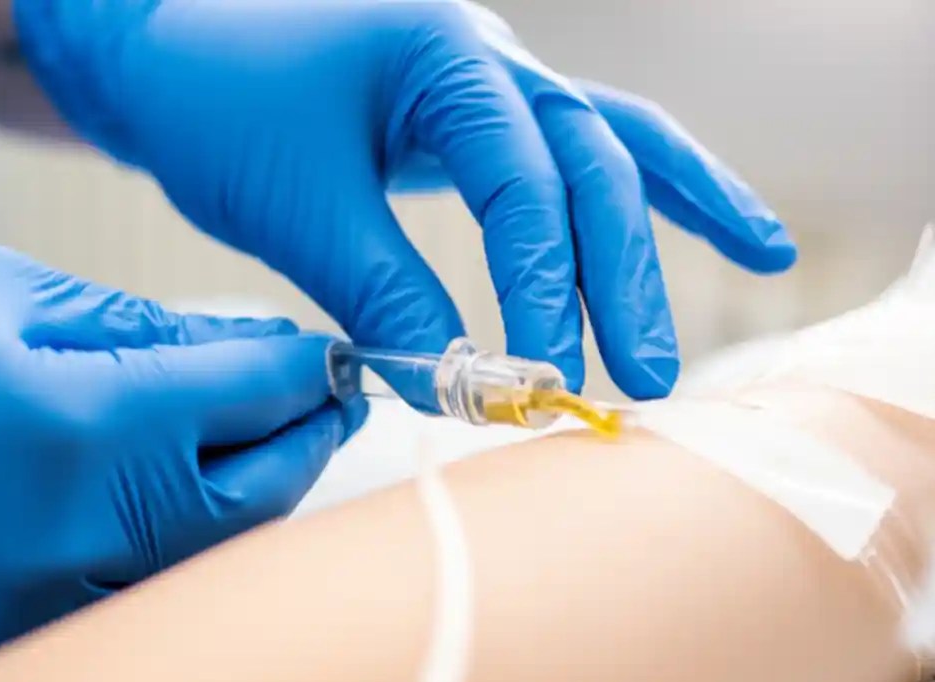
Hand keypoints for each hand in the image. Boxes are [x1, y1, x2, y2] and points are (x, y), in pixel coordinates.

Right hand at [0, 242, 364, 681]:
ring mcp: (29, 614)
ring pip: (203, 572)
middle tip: (320, 406)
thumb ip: (151, 334)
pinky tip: (178, 516)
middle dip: (303, 443)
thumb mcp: (9, 293)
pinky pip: (128, 615)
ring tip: (262, 453)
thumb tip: (256, 354)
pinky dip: (172, 566)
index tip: (324, 359)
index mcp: (70, 427)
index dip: (304, 374)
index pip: (249, 401)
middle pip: (253, 502)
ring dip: (248, 509)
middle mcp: (63, 539)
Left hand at [18, 0, 795, 397]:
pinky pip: (581, 150)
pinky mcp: (484, 117)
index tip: (537, 380)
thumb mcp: (294, 203)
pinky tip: (709, 218)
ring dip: (679, 211)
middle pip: (593, 166)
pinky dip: (644, 189)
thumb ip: (384, 288)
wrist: (166, 45)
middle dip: (626, 276)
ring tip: (768, 258)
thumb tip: (455, 383)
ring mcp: (496, 80)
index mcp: (445, 57)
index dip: (540, 291)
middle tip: (647, 378)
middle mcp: (492, 57)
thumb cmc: (215, 100)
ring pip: (613, 142)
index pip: (523, 189)